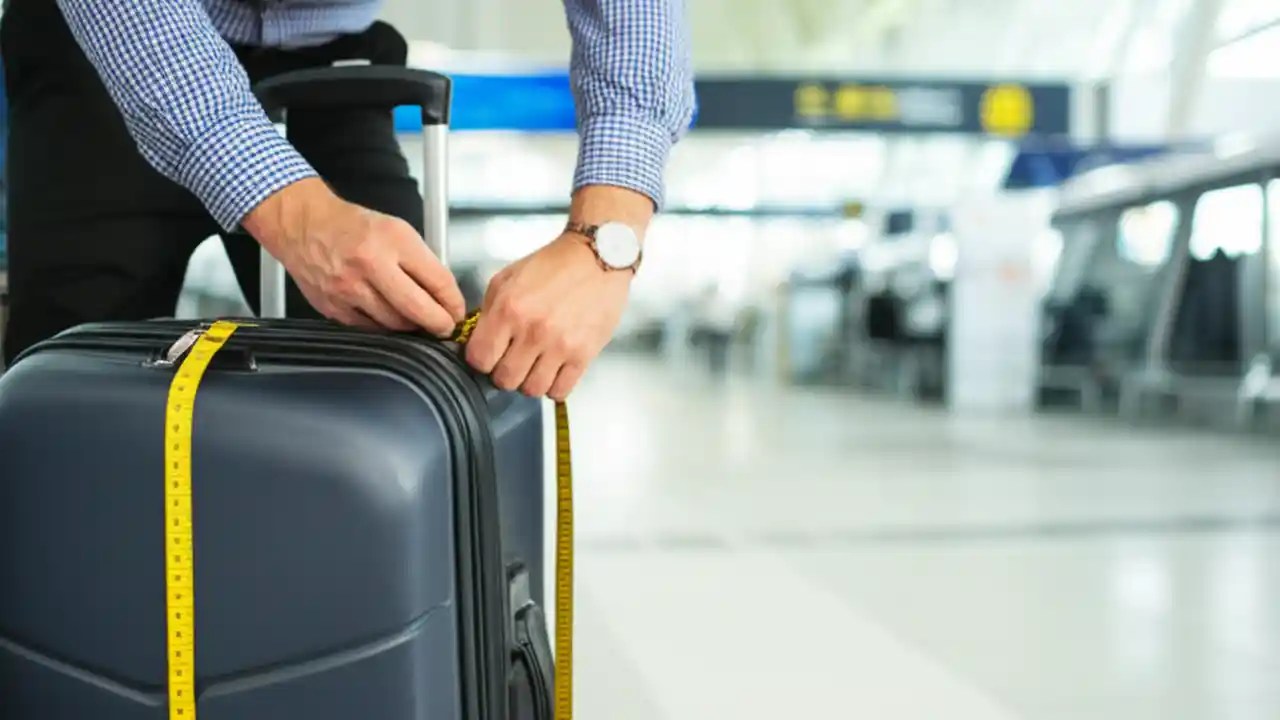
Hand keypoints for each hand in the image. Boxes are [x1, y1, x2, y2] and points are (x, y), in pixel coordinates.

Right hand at [242, 178, 464, 335]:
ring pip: (394, 324)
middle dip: (439, 323)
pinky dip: (384, 327)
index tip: (457, 311)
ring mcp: (348, 289)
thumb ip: (421, 262)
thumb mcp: (396, 230)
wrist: (304, 225)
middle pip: (417, 309)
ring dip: (411, 327)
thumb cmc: (354, 226)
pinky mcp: (333, 307)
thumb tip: (444, 296)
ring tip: (418, 321)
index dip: (453, 302)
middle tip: (445, 327)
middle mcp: (370, 264)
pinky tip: (390, 319)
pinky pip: (369, 328)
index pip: (437, 280)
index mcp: (392, 240)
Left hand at [464, 234, 632, 400]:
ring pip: (532, 390)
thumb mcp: (507, 278)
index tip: (489, 354)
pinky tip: (554, 371)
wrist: (597, 257)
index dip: (482, 359)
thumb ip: (489, 312)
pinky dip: (554, 386)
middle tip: (513, 360)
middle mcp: (533, 331)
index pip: (479, 359)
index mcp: (508, 309)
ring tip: (536, 366)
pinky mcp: (583, 354)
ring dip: (531, 381)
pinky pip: (560, 391)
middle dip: (505, 372)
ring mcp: (559, 345)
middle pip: (505, 380)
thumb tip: (479, 341)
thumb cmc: (553, 265)